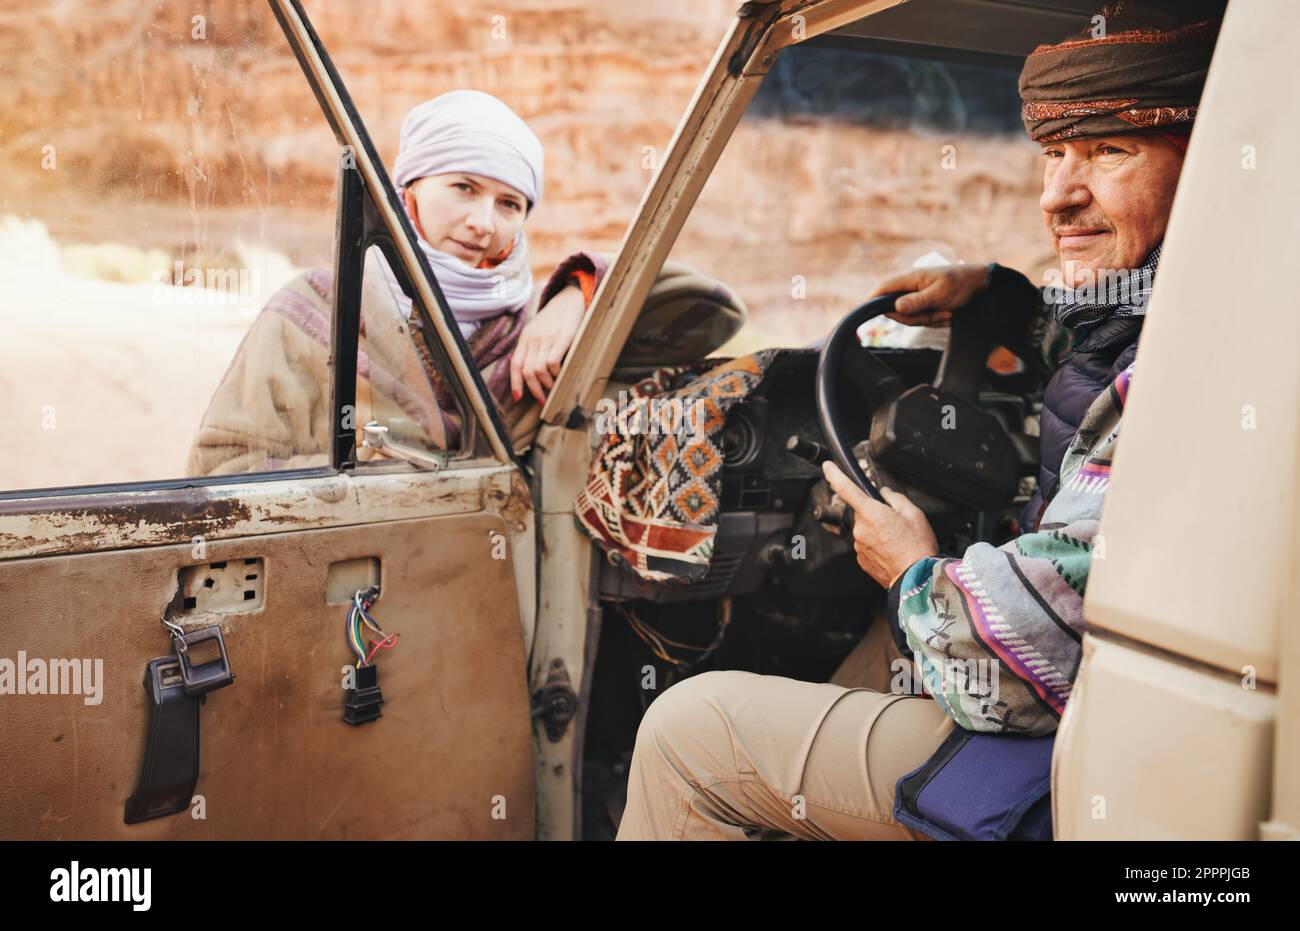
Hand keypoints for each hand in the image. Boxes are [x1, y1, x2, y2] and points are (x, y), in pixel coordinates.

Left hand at [510, 284, 584, 404]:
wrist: (569, 299)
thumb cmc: (554, 318)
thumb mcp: (537, 330)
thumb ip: (531, 347)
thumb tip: (529, 371)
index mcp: (525, 337)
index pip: (515, 364)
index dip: (515, 383)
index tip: (518, 397)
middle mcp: (533, 338)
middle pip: (527, 371)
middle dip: (534, 390)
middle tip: (542, 398)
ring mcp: (547, 338)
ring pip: (538, 369)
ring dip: (546, 383)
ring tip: (552, 386)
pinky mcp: (562, 338)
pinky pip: (552, 362)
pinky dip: (556, 373)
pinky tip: (560, 373)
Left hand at [821, 460, 938, 587]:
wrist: (916, 577)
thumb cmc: (917, 546)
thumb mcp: (914, 513)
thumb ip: (895, 498)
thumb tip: (884, 494)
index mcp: (871, 513)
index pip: (847, 488)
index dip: (834, 475)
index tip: (828, 467)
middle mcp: (861, 528)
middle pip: (863, 512)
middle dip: (876, 514)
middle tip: (895, 524)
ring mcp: (859, 545)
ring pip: (865, 529)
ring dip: (877, 531)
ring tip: (896, 540)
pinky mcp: (861, 559)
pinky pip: (867, 545)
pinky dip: (877, 545)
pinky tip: (891, 550)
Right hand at [869, 263, 990, 327]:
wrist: (980, 285)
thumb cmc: (961, 283)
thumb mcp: (941, 294)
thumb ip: (917, 301)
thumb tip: (895, 307)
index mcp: (910, 278)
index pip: (881, 288)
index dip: (870, 300)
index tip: (864, 313)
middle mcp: (909, 288)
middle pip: (896, 311)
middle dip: (916, 318)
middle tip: (938, 314)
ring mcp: (916, 297)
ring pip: (910, 318)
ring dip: (929, 319)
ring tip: (947, 312)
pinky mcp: (923, 305)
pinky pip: (921, 319)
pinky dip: (935, 320)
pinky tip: (948, 313)